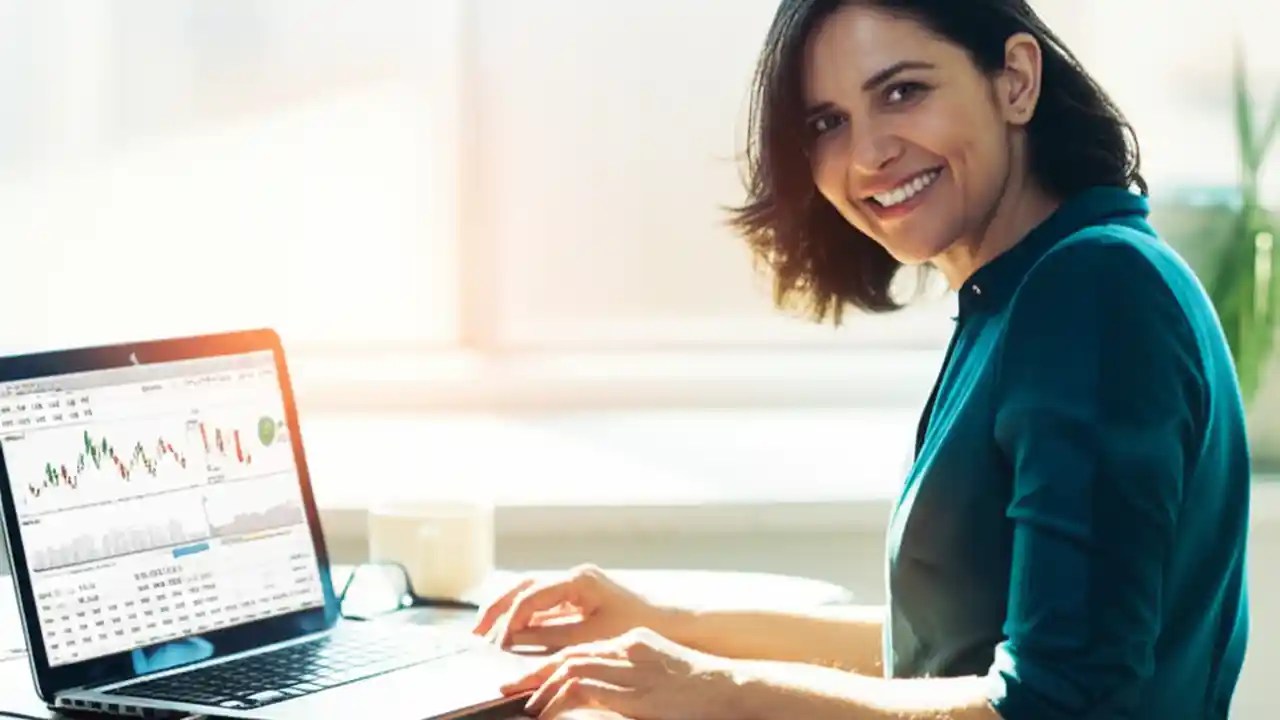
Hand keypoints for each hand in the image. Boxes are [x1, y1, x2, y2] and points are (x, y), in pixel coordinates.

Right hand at [472, 564, 677, 650]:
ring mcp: (575, 585)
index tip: (496, 645)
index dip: (510, 622)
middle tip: (476, 634)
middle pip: (523, 587)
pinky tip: (512, 635)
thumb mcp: (591, 637)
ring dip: (507, 612)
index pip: (531, 597)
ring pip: (529, 594)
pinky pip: (543, 605)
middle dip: (497, 610)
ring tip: (485, 633)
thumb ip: (550, 638)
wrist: (671, 625)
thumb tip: (514, 641)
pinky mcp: (578, 597)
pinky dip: (525, 618)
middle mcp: (573, 577)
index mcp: (578, 579)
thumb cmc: (636, 628)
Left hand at [501, 627, 747, 719]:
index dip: (553, 665)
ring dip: (544, 688)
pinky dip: (560, 699)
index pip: (584, 650)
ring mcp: (632, 666)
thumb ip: (629, 684)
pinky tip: (548, 712)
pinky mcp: (634, 686)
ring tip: (527, 706)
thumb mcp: (661, 681)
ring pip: (572, 668)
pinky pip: (584, 688)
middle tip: (511, 689)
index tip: (530, 681)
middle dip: (538, 673)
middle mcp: (630, 647)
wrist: (734, 692)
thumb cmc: (701, 694)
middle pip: (572, 655)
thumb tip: (596, 698)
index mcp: (636, 643)